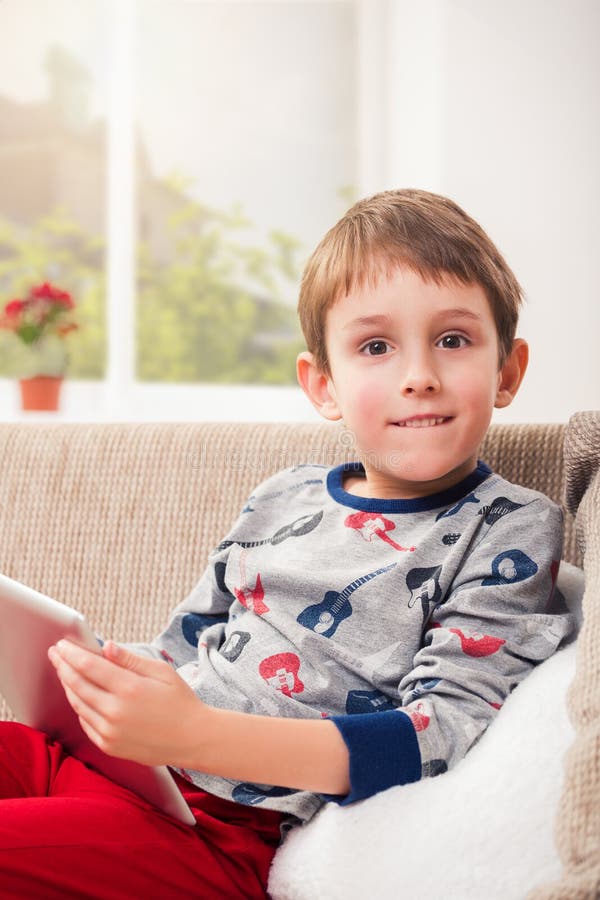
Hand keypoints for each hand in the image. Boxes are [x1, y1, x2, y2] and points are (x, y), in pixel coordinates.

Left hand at [48, 639, 210, 767]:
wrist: (192, 739)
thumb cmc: (180, 701)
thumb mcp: (162, 672)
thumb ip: (130, 659)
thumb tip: (105, 646)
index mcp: (130, 689)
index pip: (89, 667)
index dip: (72, 654)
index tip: (62, 644)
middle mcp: (116, 712)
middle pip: (77, 684)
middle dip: (63, 666)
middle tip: (55, 653)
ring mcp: (110, 732)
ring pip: (78, 704)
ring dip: (68, 685)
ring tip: (64, 671)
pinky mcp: (109, 746)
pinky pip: (85, 722)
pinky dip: (79, 706)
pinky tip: (80, 695)